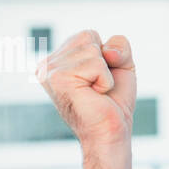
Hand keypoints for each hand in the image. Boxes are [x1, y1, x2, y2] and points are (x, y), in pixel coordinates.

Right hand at [38, 29, 136, 150]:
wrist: (110, 132)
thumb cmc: (113, 103)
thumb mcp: (121, 66)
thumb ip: (119, 45)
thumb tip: (109, 52)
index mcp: (56, 60)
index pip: (88, 35)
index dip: (105, 56)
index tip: (98, 80)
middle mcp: (47, 64)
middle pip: (89, 37)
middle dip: (105, 62)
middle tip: (98, 88)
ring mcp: (50, 71)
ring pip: (93, 49)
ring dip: (105, 74)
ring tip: (95, 92)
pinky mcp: (59, 78)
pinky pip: (97, 64)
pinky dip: (105, 81)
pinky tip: (94, 96)